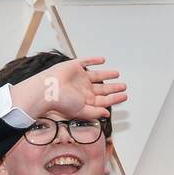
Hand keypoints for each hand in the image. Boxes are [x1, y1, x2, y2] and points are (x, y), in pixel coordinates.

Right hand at [10, 56, 126, 121]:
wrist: (49, 89)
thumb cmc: (61, 103)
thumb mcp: (82, 111)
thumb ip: (95, 113)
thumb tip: (107, 114)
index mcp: (85, 101)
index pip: (104, 100)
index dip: (115, 98)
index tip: (124, 96)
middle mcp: (83, 89)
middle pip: (102, 89)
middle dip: (113, 88)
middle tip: (123, 86)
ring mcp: (79, 78)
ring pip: (97, 76)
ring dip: (107, 75)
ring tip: (116, 74)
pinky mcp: (74, 67)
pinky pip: (86, 62)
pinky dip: (94, 60)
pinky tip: (102, 60)